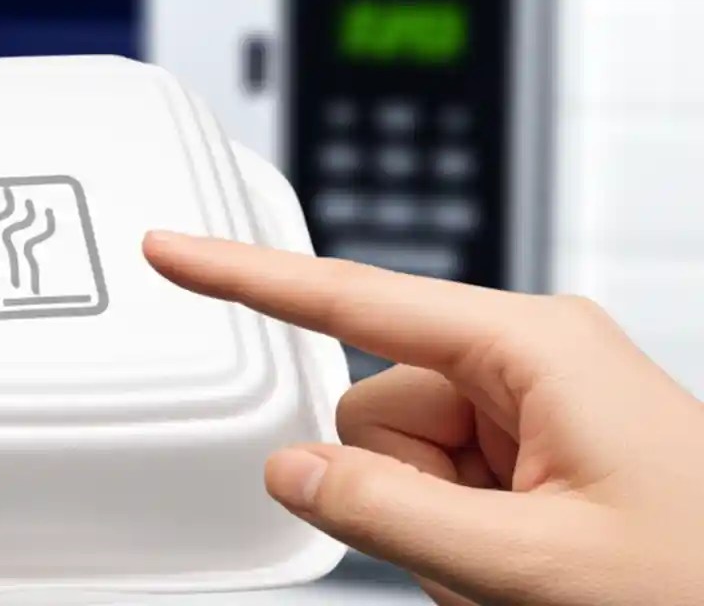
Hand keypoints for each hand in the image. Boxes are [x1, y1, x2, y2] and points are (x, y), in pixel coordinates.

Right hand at [144, 231, 703, 605]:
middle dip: (401, 493)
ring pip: (397, 460)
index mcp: (533, 346)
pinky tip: (523, 564)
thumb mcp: (532, 567)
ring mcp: (528, 406)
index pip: (351, 301)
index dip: (247, 276)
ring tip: (522, 566)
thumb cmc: (697, 584)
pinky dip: (455, 537)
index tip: (172, 250)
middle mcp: (526, 360)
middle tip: (488, 556)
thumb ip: (389, 513)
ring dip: (434, 526)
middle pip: (373, 411)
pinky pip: (433, 485)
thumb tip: (290, 469)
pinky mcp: (529, 448)